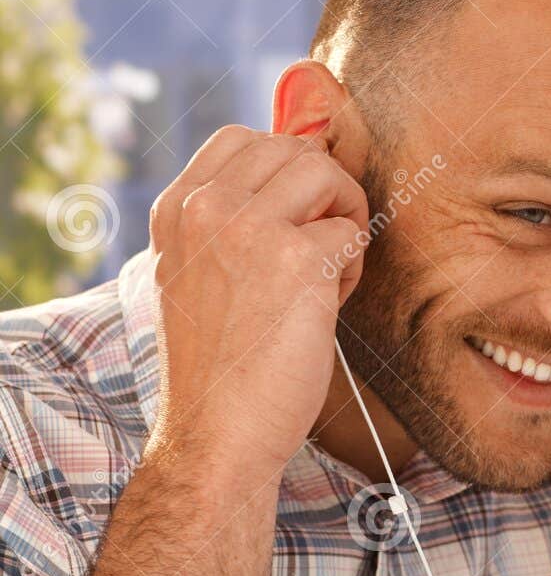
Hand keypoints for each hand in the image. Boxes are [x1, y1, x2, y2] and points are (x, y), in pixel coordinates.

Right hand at [146, 125, 367, 483]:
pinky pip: (350, 232)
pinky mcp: (295, 260)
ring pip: (326, 173)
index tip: (296, 217)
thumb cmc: (220, 366)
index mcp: (175, 209)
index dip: (286, 169)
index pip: (241, 138)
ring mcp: (247, 229)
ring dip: (342, 219)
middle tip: (321, 250)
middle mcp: (204, 209)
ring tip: (326, 273)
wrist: (217, 436)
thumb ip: (226, 221)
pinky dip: (351, 271)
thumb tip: (297, 167)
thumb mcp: (196, 274)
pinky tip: (326, 308)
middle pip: (292, 149)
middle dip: (323, 193)